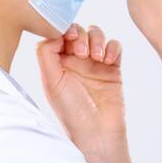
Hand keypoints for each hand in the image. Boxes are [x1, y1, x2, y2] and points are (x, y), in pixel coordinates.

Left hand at [36, 23, 138, 162]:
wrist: (98, 133)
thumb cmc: (71, 112)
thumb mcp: (51, 82)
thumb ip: (46, 54)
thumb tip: (52, 31)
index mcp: (56, 63)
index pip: (58, 34)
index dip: (63, 29)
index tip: (68, 38)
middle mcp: (74, 61)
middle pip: (78, 30)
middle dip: (81, 36)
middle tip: (82, 53)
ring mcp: (94, 63)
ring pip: (97, 34)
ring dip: (97, 40)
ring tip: (96, 58)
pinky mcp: (113, 68)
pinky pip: (115, 46)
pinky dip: (112, 48)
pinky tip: (108, 61)